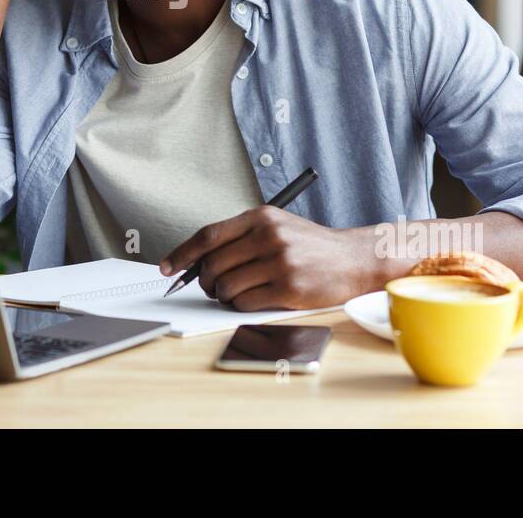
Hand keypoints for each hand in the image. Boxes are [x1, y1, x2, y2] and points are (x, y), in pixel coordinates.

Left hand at [159, 207, 386, 310]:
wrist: (354, 259)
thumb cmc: (311, 246)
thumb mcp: (277, 226)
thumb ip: (241, 237)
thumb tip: (199, 259)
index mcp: (260, 217)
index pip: (208, 235)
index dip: (183, 254)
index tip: (168, 267)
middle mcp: (268, 236)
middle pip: (214, 264)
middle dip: (205, 281)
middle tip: (211, 287)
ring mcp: (279, 262)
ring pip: (227, 286)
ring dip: (224, 295)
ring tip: (237, 293)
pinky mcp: (288, 288)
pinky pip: (246, 302)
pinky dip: (242, 305)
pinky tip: (254, 299)